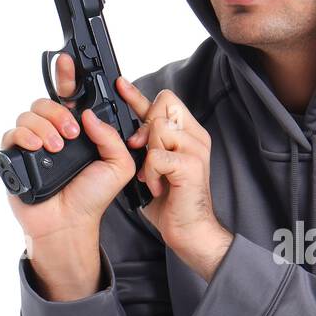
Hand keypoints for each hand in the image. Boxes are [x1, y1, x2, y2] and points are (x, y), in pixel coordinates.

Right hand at [0, 53, 138, 244]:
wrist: (70, 222)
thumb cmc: (93, 196)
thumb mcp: (119, 165)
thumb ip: (112, 136)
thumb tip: (88, 114)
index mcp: (78, 128)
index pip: (70, 95)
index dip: (67, 76)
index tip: (68, 61)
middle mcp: (53, 131)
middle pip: (47, 102)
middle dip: (60, 113)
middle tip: (73, 134)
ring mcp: (33, 141)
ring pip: (29, 113)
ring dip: (45, 127)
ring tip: (57, 148)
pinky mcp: (15, 154)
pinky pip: (12, 132)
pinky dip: (25, 136)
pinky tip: (37, 149)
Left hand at [120, 80, 232, 277]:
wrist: (189, 230)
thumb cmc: (171, 202)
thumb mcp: (151, 167)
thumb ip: (143, 146)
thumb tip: (122, 130)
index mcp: (186, 135)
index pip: (164, 102)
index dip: (138, 95)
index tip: (120, 85)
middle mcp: (195, 137)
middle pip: (163, 106)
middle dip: (144, 127)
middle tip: (139, 150)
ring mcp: (195, 150)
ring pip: (159, 128)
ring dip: (147, 154)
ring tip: (151, 175)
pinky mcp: (191, 165)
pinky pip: (158, 155)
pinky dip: (149, 173)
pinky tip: (154, 186)